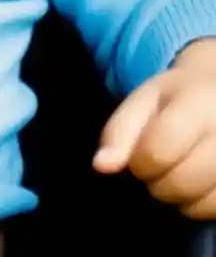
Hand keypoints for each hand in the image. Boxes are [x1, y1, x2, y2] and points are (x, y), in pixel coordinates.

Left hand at [95, 38, 215, 217]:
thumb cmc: (178, 96)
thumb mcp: (143, 101)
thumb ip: (119, 132)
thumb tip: (101, 166)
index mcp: (199, 103)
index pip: (158, 151)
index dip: (139, 161)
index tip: (141, 154)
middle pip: (181, 182)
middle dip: (158, 182)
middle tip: (161, 164)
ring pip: (201, 203)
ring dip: (179, 197)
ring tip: (181, 171)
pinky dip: (200, 205)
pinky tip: (198, 184)